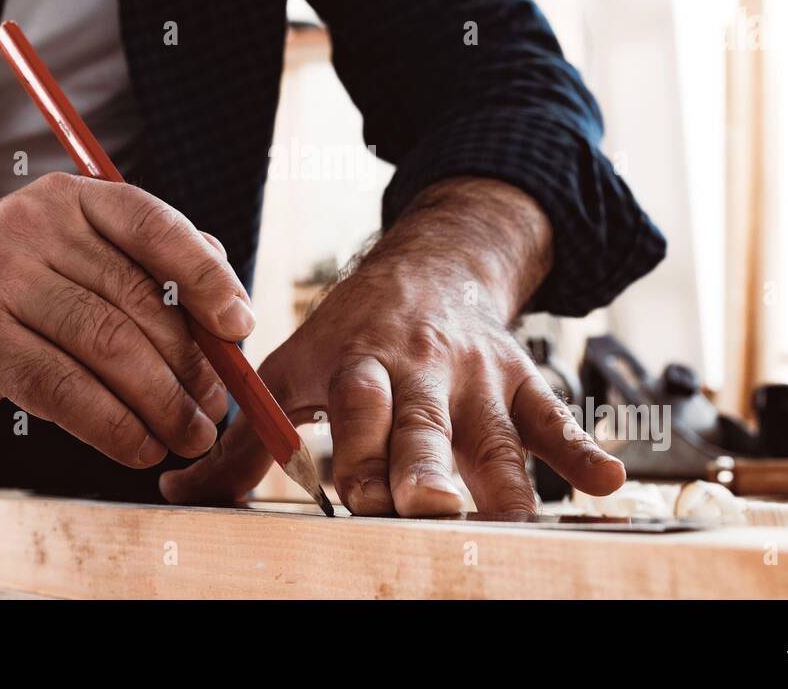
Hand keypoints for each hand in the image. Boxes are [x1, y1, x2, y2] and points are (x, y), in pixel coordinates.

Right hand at [0, 172, 252, 466]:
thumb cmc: (16, 289)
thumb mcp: (77, 255)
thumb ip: (149, 266)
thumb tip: (230, 309)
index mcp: (70, 199)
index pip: (153, 225)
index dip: (206, 277)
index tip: (241, 325)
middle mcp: (32, 228)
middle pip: (135, 300)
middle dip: (191, 362)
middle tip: (219, 405)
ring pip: (106, 348)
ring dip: (160, 402)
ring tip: (189, 433)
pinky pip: (65, 390)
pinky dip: (113, 426)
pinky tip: (139, 447)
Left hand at [160, 177, 625, 514]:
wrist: (433, 266)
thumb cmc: (351, 332)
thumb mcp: (294, 368)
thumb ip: (243, 441)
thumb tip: (177, 498)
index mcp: (353, 366)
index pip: (352, 412)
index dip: (354, 449)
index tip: (356, 495)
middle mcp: (416, 372)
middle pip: (422, 426)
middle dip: (424, 465)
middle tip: (427, 505)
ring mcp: (474, 378)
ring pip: (492, 434)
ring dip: (505, 477)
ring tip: (519, 521)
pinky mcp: (520, 380)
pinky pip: (555, 416)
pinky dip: (583, 448)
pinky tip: (610, 483)